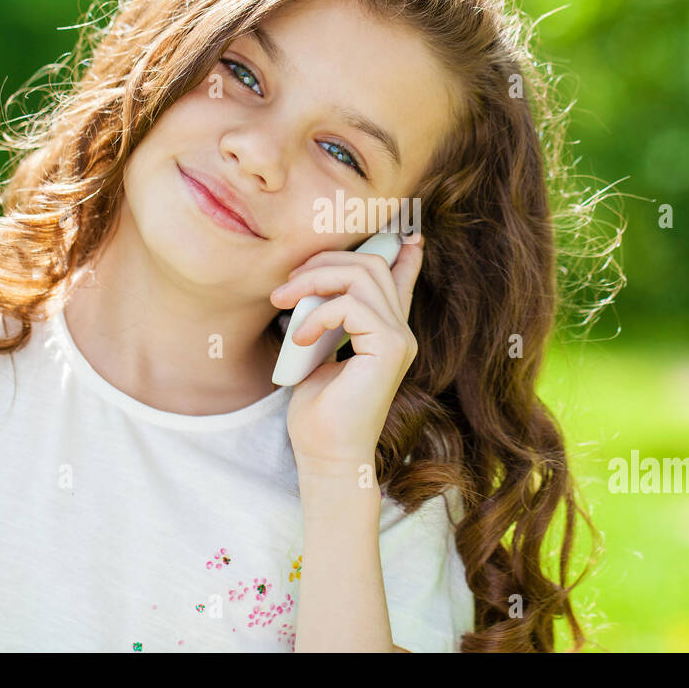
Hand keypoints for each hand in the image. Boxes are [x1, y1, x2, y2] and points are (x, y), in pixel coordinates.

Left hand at [269, 233, 424, 477]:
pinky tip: (300, 336)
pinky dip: (319, 313)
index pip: (400, 278)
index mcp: (386, 331)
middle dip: (324, 262)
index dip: (400, 251)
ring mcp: (400, 339)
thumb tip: (311, 285)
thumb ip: (326, 317)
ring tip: (284, 301)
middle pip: (371, 264)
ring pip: (363, 276)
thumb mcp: (317, 350)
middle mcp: (400, 332)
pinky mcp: (390, 349)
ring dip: (315, 280)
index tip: (404, 233)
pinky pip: (353, 305)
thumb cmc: (317, 411)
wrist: (325, 454)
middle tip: (286, 285)